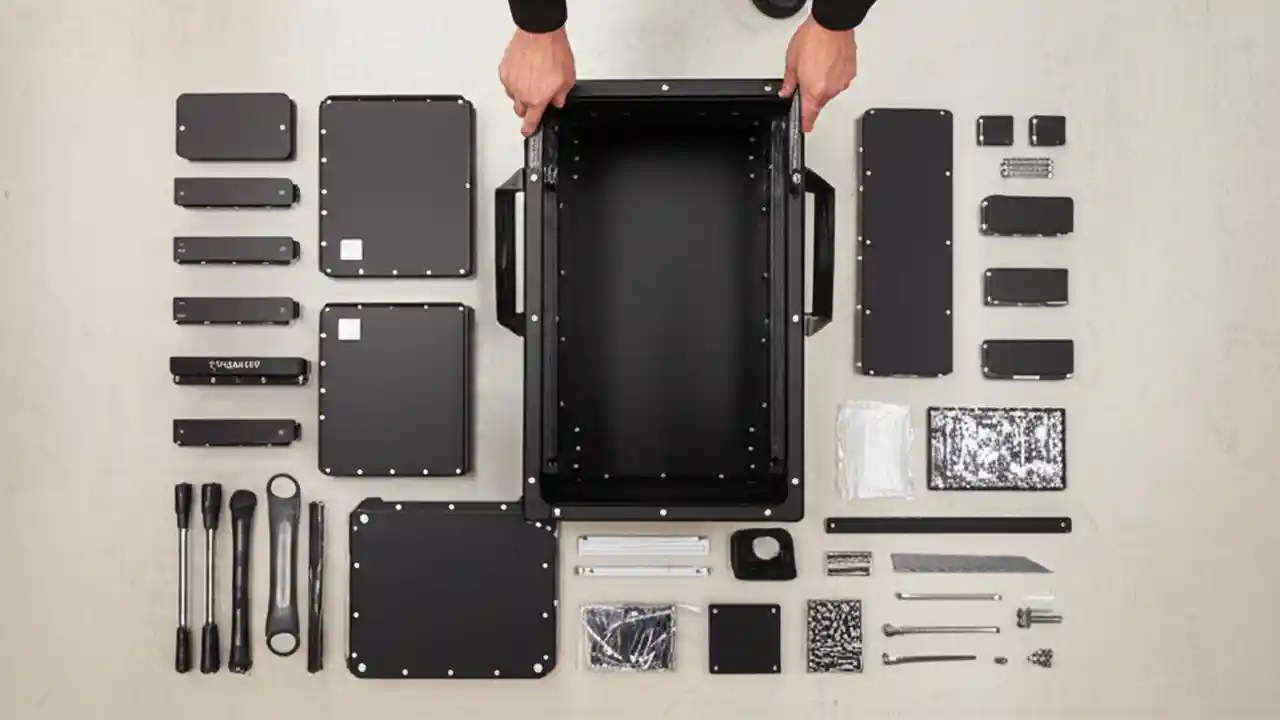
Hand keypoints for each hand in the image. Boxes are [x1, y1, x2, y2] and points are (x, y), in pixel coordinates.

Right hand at [499, 28, 575, 136]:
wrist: (540, 32)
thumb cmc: (553, 52)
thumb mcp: (568, 79)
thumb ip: (561, 95)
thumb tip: (557, 102)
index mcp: (537, 100)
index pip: (531, 122)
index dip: (529, 130)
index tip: (527, 133)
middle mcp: (521, 94)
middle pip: (520, 110)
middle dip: (527, 108)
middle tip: (536, 97)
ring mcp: (510, 82)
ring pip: (512, 95)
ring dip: (520, 93)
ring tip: (532, 79)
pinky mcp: (504, 69)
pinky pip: (507, 81)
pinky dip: (514, 79)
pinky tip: (524, 70)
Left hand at [779, 16, 856, 131]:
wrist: (832, 23)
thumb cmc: (813, 38)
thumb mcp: (791, 62)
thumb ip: (789, 82)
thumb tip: (786, 91)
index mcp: (814, 91)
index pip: (809, 115)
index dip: (806, 124)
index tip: (805, 128)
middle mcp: (830, 90)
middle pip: (819, 102)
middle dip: (811, 93)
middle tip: (806, 76)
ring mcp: (842, 81)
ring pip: (830, 90)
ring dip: (823, 83)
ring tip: (817, 64)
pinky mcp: (851, 72)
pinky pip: (839, 79)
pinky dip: (833, 75)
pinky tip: (827, 61)